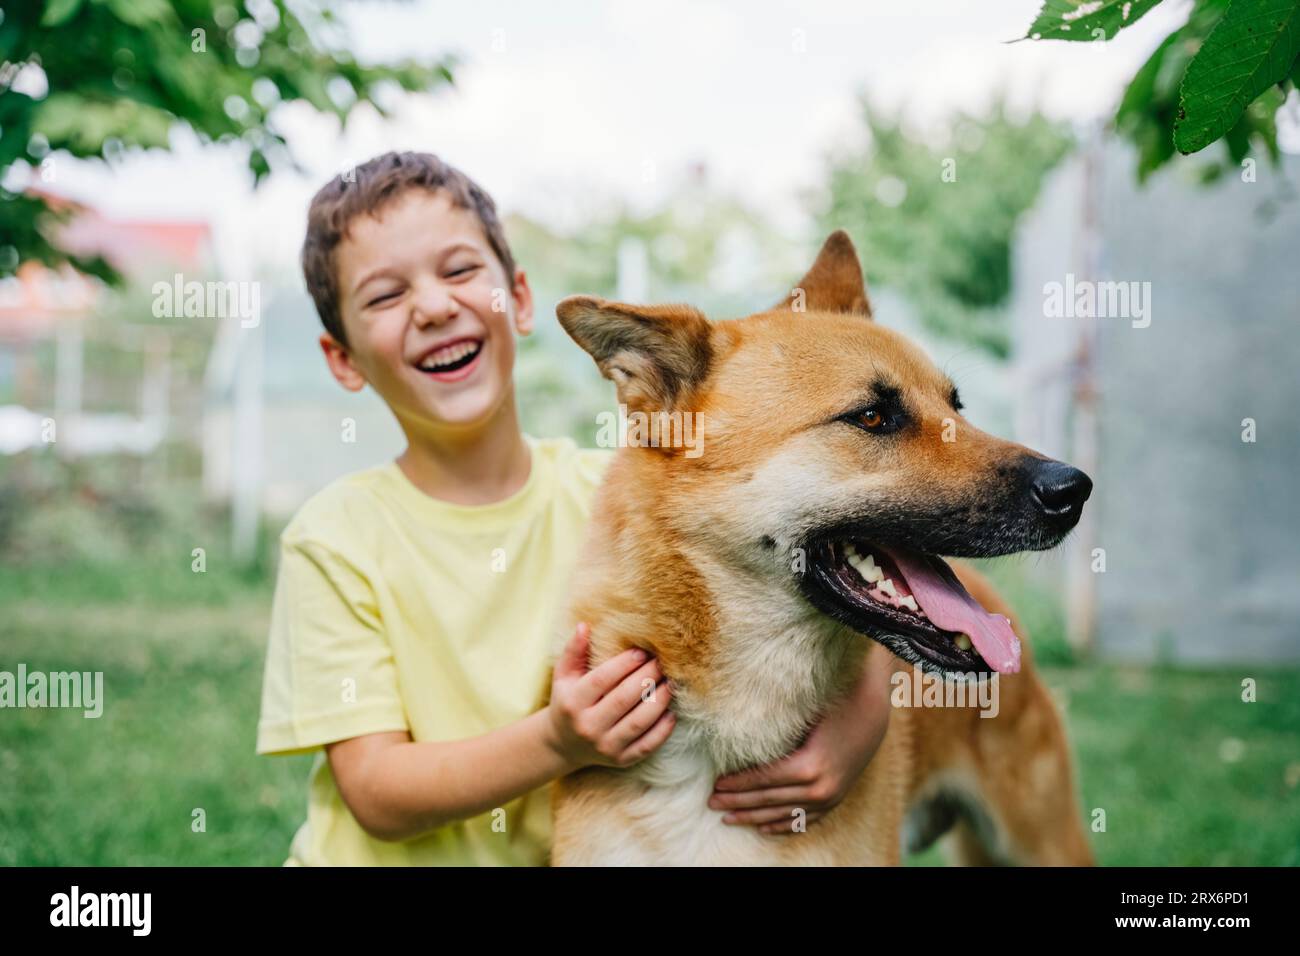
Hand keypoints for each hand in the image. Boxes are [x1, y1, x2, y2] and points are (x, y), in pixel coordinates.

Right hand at [547, 622, 675, 769]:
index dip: (624, 664)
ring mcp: (605, 746)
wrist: (563, 744)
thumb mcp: (563, 676)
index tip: (642, 651)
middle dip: (647, 678)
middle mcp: (588, 727)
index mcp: (572, 703)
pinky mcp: (621, 760)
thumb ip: (573, 651)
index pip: (602, 680)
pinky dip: (663, 729)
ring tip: (670, 683)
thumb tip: (584, 625)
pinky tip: (672, 712)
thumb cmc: (568, 701)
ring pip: (639, 722)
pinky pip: (647, 745)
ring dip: (659, 700)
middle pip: (623, 699)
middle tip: (662, 663)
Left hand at [708, 649, 892, 833]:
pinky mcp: (836, 798)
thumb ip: (774, 732)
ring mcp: (830, 797)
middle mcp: (820, 787)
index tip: (715, 785)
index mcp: (808, 766)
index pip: (762, 780)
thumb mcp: (802, 715)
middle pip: (768, 800)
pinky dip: (783, 824)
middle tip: (711, 803)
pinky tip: (764, 827)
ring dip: (754, 817)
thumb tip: (734, 736)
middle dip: (737, 803)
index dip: (736, 784)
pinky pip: (805, 819)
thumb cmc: (834, 703)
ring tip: (728, 818)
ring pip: (784, 814)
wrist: (873, 709)